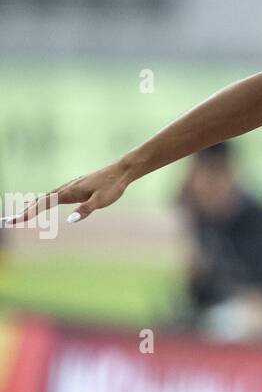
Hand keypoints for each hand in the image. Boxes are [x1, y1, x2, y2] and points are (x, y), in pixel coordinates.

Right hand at [2, 160, 132, 226]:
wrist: (121, 170)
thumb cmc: (112, 187)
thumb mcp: (101, 202)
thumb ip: (85, 211)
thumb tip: (69, 221)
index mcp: (68, 192)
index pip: (43, 204)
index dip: (27, 213)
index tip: (13, 220)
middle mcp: (66, 188)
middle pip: (40, 201)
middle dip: (24, 211)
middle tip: (8, 221)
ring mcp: (70, 186)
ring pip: (46, 197)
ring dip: (32, 206)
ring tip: (21, 215)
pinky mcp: (75, 186)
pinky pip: (54, 194)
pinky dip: (44, 200)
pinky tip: (43, 202)